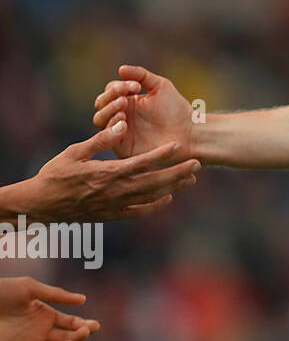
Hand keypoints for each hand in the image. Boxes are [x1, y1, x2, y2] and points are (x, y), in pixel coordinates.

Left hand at [0, 277, 99, 340]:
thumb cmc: (2, 291)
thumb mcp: (30, 287)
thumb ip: (56, 294)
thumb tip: (83, 300)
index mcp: (48, 316)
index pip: (72, 324)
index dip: (85, 326)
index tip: (93, 325)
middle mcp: (42, 332)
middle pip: (67, 339)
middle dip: (79, 337)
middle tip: (84, 332)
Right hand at [5, 122, 199, 222]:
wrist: (39, 205)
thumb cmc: (54, 174)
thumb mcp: (73, 153)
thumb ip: (99, 140)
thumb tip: (120, 125)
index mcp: (105, 173)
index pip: (140, 163)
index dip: (161, 155)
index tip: (178, 145)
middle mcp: (113, 191)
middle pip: (153, 182)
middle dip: (177, 173)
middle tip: (197, 164)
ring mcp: (113, 205)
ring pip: (149, 197)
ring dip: (172, 188)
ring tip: (191, 180)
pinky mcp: (110, 215)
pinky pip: (137, 212)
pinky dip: (154, 206)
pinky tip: (167, 198)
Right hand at [91, 65, 195, 160]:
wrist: (188, 133)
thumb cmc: (176, 110)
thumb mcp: (160, 86)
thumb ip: (141, 75)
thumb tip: (120, 69)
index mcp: (128, 100)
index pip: (110, 90)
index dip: (118, 86)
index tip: (135, 86)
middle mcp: (121, 115)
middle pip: (101, 103)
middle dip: (110, 97)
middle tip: (125, 97)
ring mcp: (119, 130)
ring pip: (100, 119)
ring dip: (109, 110)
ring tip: (123, 106)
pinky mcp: (121, 146)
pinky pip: (107, 137)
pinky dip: (112, 127)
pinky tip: (124, 121)